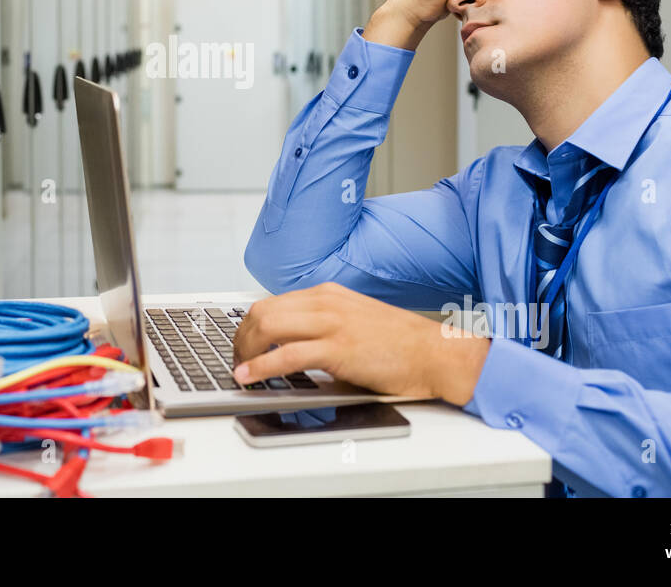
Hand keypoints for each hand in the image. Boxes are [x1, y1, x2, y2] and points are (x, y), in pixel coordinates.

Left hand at [230, 282, 491, 404]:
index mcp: (328, 294)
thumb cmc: (400, 344)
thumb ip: (323, 326)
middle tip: (237, 359)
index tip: (242, 345)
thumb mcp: (354, 321)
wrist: (434, 353)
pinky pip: (286, 355)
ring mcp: (331, 323)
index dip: (249, 326)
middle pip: (262, 310)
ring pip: (267, 326)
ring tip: (240, 369)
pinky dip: (260, 367)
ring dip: (245, 350)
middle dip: (240, 337)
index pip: (272, 302)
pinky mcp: (337, 348)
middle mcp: (325, 302)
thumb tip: (289, 347)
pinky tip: (249, 377)